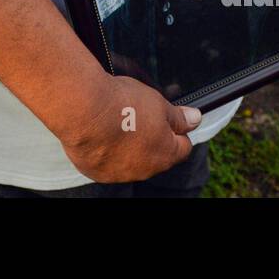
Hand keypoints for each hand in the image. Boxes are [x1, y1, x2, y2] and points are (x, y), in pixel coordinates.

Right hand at [60, 75, 200, 183]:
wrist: (84, 110)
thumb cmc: (122, 105)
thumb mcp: (159, 104)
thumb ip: (179, 117)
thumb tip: (195, 119)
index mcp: (165, 154)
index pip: (182, 146)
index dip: (177, 129)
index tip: (168, 117)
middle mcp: (144, 170)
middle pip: (156, 154)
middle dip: (152, 136)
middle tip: (139, 114)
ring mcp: (119, 174)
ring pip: (130, 159)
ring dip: (128, 144)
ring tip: (117, 120)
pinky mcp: (96, 172)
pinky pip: (106, 161)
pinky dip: (106, 149)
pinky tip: (101, 132)